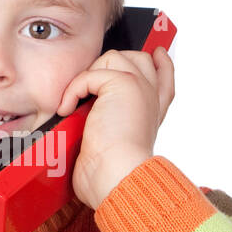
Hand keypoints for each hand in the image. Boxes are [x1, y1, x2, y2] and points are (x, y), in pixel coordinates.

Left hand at [56, 45, 174, 209]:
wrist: (118, 176)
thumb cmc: (112, 173)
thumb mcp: (113, 148)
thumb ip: (111, 127)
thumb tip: (83, 118)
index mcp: (153, 113)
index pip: (164, 78)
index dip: (161, 64)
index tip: (157, 55)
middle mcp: (151, 98)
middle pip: (141, 58)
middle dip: (113, 62)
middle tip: (88, 82)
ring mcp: (139, 88)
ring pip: (114, 58)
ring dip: (89, 76)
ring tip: (77, 101)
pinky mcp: (124, 84)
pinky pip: (91, 73)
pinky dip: (74, 90)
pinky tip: (68, 108)